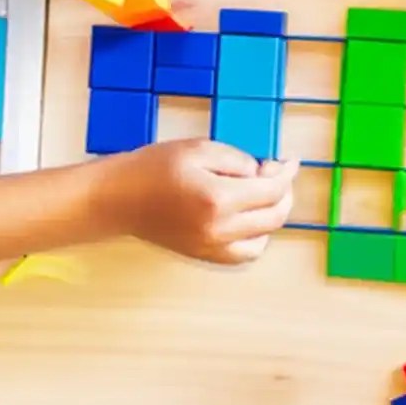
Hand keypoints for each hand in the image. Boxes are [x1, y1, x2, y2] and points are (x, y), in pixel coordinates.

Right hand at [97, 140, 296, 264]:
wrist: (117, 199)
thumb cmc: (153, 168)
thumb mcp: (200, 149)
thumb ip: (238, 160)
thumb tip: (263, 172)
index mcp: (218, 199)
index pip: (272, 190)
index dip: (286, 174)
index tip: (288, 162)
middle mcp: (219, 229)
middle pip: (274, 216)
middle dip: (284, 193)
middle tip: (277, 175)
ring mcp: (212, 247)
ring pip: (264, 238)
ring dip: (272, 216)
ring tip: (263, 195)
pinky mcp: (204, 255)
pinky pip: (244, 253)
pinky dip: (256, 238)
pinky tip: (249, 218)